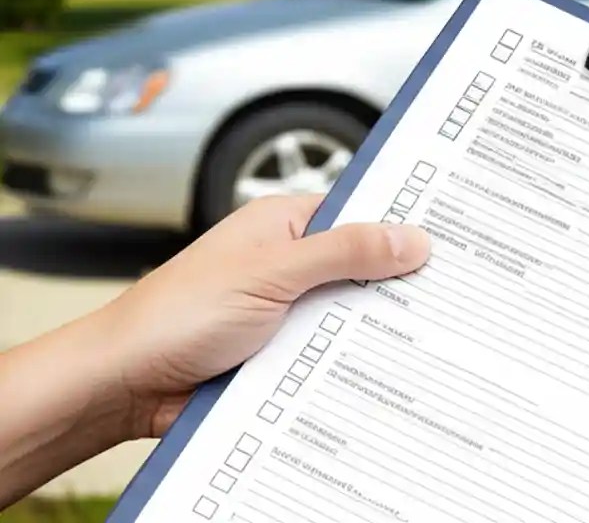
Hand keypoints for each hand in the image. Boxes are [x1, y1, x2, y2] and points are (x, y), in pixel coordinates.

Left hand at [0, 194, 430, 505]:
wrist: (124, 384)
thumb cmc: (173, 315)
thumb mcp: (271, 273)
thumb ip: (343, 252)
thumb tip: (410, 239)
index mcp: (284, 225)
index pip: (362, 215)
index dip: (405, 225)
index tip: (454, 234)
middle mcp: (289, 265)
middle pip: (365, 270)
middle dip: (398, 285)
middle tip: (452, 294)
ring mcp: (288, 313)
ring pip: (353, 318)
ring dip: (373, 331)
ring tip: (425, 339)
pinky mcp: (285, 357)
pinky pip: (333, 357)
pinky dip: (351, 365)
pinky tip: (380, 373)